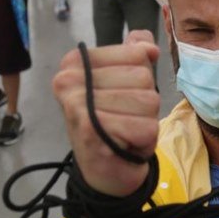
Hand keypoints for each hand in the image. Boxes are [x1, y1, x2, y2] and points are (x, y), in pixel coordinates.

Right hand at [52, 30, 160, 196]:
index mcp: (76, 62)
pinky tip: (126, 144)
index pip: (137, 52)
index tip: (121, 95)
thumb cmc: (112, 121)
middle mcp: (70, 80)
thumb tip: (148, 46)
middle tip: (124, 117)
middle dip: (144, 101)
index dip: (141, 76)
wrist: (103, 171)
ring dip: (145, 120)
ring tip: (126, 129)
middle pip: (143, 76)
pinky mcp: (93, 131)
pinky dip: (144, 139)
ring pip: (148, 100)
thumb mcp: (123, 81)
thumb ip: (134, 54)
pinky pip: (147, 126)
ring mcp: (79, 106)